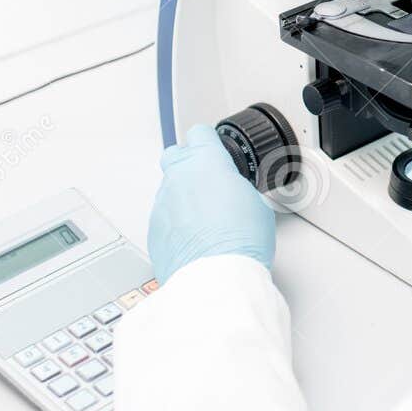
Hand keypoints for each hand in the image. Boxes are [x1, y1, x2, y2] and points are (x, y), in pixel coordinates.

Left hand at [147, 125, 276, 282]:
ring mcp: (162, 204)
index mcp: (205, 162)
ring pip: (168, 189)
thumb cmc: (240, 241)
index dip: (209, 141)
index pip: (200, 133)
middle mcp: (178, 178)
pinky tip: (196, 239)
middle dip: (188, 163)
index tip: (215, 149)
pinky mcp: (154, 230)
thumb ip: (239, 189)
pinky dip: (176, 224)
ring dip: (183, 198)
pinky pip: (164, 218)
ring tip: (206, 220)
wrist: (216, 277)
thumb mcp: (257, 204)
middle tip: (207, 181)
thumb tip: (235, 195)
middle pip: (175, 155)